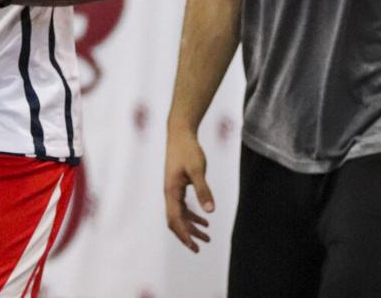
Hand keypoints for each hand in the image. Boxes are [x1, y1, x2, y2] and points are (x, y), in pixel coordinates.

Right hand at [163, 125, 213, 251]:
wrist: (180, 134)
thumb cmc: (188, 150)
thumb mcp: (197, 170)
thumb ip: (203, 190)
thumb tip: (210, 212)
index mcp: (171, 191)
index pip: (175, 219)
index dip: (184, 234)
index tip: (194, 246)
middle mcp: (169, 193)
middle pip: (176, 220)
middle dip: (187, 235)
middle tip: (200, 247)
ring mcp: (173, 190)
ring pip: (180, 215)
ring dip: (192, 227)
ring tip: (207, 237)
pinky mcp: (178, 186)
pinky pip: (183, 206)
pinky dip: (193, 215)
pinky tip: (205, 219)